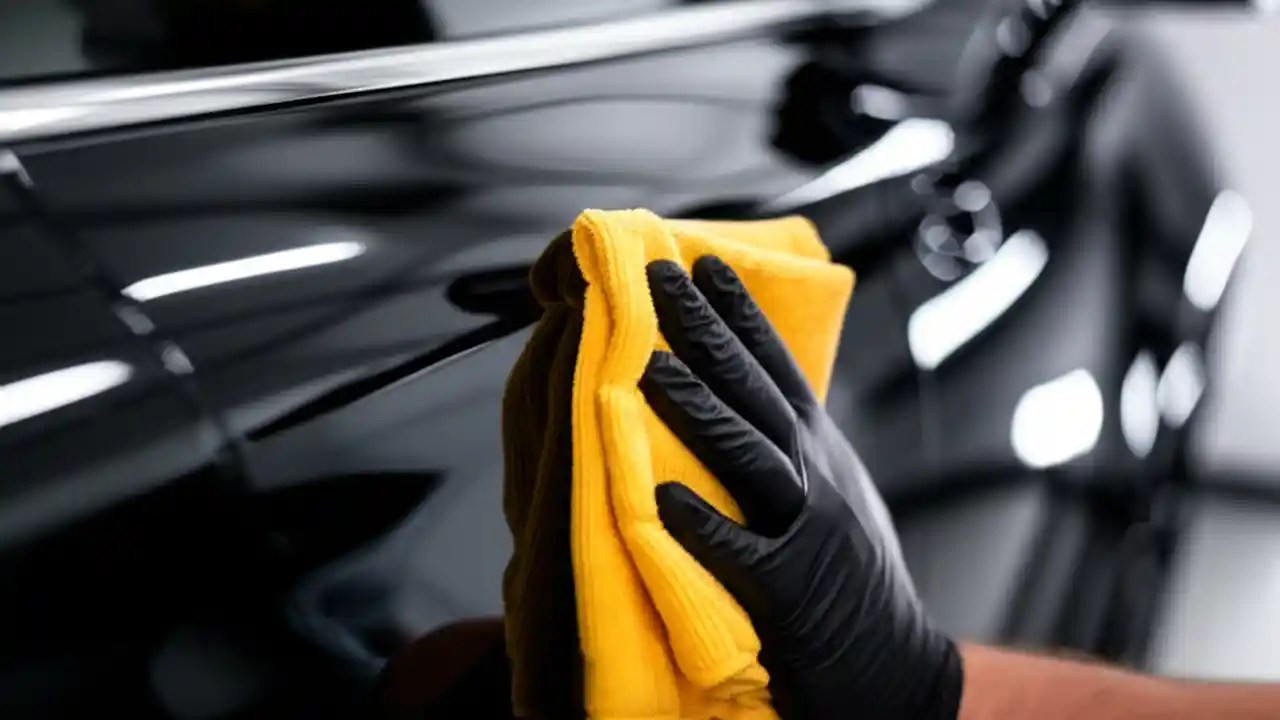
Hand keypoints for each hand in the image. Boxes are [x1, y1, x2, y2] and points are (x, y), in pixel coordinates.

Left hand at [640, 256, 962, 719]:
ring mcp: (806, 529)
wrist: (893, 665)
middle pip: (756, 392)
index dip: (740, 314)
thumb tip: (741, 400)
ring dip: (700, 410)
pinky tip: (664, 498)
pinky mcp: (789, 591)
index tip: (704, 263)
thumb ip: (792, 446)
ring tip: (651, 367)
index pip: (776, 367)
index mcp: (819, 450)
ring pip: (749, 456)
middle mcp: (816, 476)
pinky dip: (705, 525)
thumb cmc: (851, 577)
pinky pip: (739, 553)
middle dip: (708, 332)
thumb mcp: (833, 491)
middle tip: (660, 279)